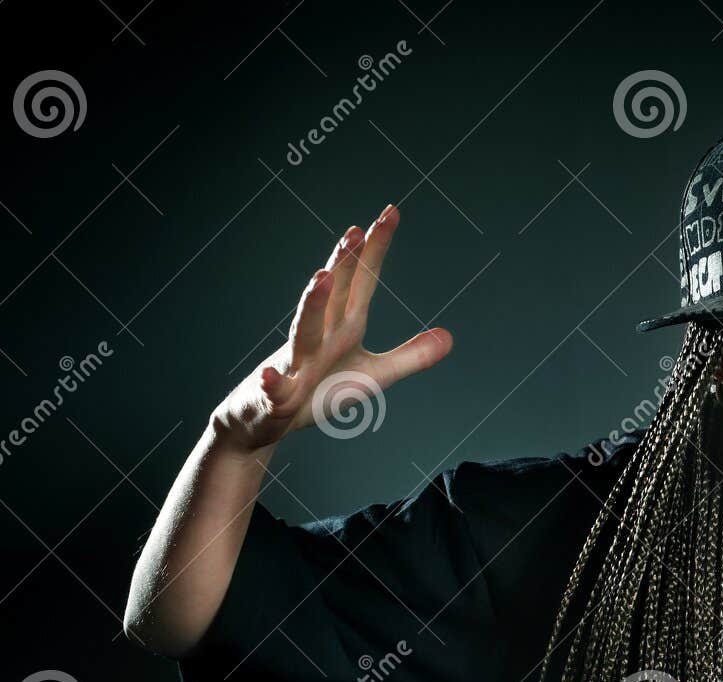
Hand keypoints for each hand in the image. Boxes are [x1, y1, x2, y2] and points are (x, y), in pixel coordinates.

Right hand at [211, 203, 452, 452]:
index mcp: (342, 327)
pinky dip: (272, 383)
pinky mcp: (274, 397)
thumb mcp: (373, 375)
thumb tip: (450, 337)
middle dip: (343, 263)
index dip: (376, 249)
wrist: (264, 421)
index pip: (363, 281)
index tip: (390, 212)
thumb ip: (410, 356)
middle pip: (332, 294)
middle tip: (356, 230)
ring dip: (311, 304)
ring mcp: (294, 364)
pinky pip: (273, 389)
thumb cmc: (317, 391)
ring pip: (301, 330)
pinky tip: (270, 376)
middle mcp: (318, 336)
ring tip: (321, 277)